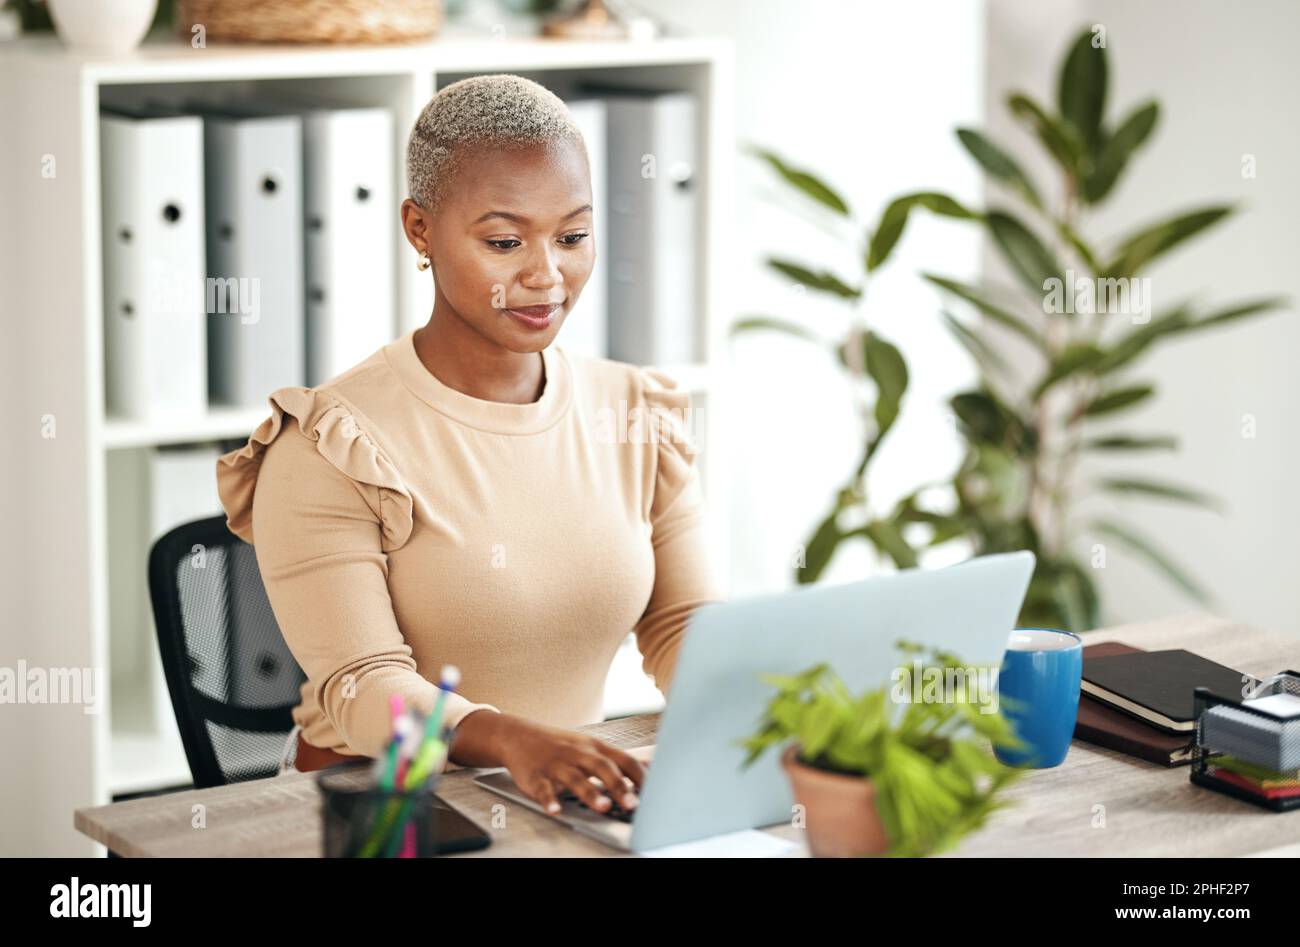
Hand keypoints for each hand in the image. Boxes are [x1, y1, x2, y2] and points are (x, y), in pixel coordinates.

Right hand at [493, 715, 646, 815]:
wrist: (517, 735)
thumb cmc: (559, 744)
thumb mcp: (591, 746)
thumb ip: (619, 758)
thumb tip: (650, 764)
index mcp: (594, 748)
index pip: (623, 759)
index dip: (640, 776)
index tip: (655, 793)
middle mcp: (578, 754)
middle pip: (602, 767)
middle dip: (619, 785)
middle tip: (633, 804)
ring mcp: (556, 765)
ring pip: (575, 778)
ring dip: (590, 793)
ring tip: (603, 807)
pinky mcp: (536, 776)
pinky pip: (543, 789)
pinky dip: (549, 800)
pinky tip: (556, 810)